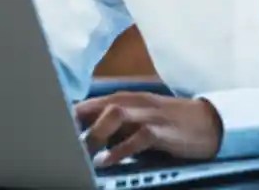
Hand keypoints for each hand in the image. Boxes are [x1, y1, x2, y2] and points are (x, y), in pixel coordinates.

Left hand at [74, 92, 223, 167]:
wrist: (208, 122)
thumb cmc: (168, 122)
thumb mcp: (138, 118)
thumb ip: (114, 125)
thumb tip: (85, 139)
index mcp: (123, 98)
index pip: (88, 104)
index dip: (68, 118)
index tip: (50, 132)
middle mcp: (132, 102)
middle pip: (96, 107)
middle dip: (77, 125)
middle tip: (63, 145)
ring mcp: (147, 114)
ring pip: (114, 115)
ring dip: (96, 134)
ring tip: (83, 152)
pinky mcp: (161, 130)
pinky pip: (137, 139)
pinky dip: (120, 150)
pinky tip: (107, 161)